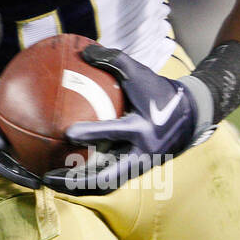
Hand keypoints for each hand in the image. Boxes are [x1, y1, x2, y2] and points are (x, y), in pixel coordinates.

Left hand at [42, 44, 205, 194]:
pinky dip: (88, 181)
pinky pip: (109, 180)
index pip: (114, 133)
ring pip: (106, 184)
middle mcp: (141, 153)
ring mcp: (139, 166)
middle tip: (48, 176)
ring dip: (79, 187)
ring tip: (51, 182)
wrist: (191, 116)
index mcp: (143, 128)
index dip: (91, 134)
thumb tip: (82, 52)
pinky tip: (65, 173)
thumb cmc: (160, 91)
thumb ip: (113, 60)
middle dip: (77, 180)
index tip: (67, 132)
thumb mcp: (140, 73)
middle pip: (107, 176)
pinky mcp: (137, 171)